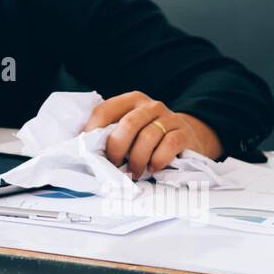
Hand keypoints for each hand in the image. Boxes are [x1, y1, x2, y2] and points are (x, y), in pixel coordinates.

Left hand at [82, 91, 221, 179]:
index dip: (94, 131)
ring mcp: (169, 118)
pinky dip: (157, 160)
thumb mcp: (130, 129)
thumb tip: (85, 149)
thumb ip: (112, 132)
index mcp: (130, 100)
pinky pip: (168, 145)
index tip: (91, 151)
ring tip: (134, 172)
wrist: (188, 136)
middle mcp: (150, 106)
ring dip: (137, 160)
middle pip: (128, 124)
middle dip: (117, 149)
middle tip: (115, 164)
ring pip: (148, 137)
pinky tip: (153, 168)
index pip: (105, 110)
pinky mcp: (184, 133)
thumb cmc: (149, 136)